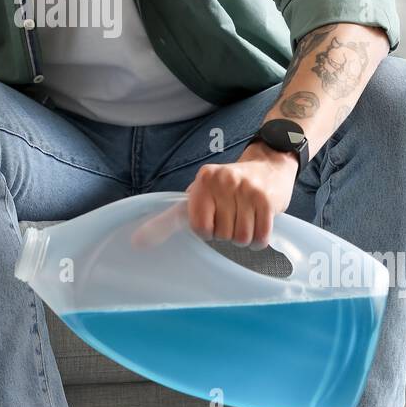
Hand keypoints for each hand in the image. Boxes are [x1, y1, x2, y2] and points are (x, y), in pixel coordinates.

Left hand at [132, 146, 297, 250]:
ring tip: (246, 220)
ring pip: (241, 238)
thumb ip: (168, 220)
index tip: (212, 221)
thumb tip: (136, 242)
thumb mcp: (198, 195)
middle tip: (233, 218)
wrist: (269, 164)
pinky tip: (258, 227)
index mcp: (204, 180)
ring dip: (244, 238)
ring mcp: (248, 190)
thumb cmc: (228, 187)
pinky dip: (259, 240)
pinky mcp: (267, 200)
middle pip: (221, 234)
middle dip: (227, 233)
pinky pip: (260, 237)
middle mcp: (225, 181)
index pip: (198, 226)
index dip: (206, 231)